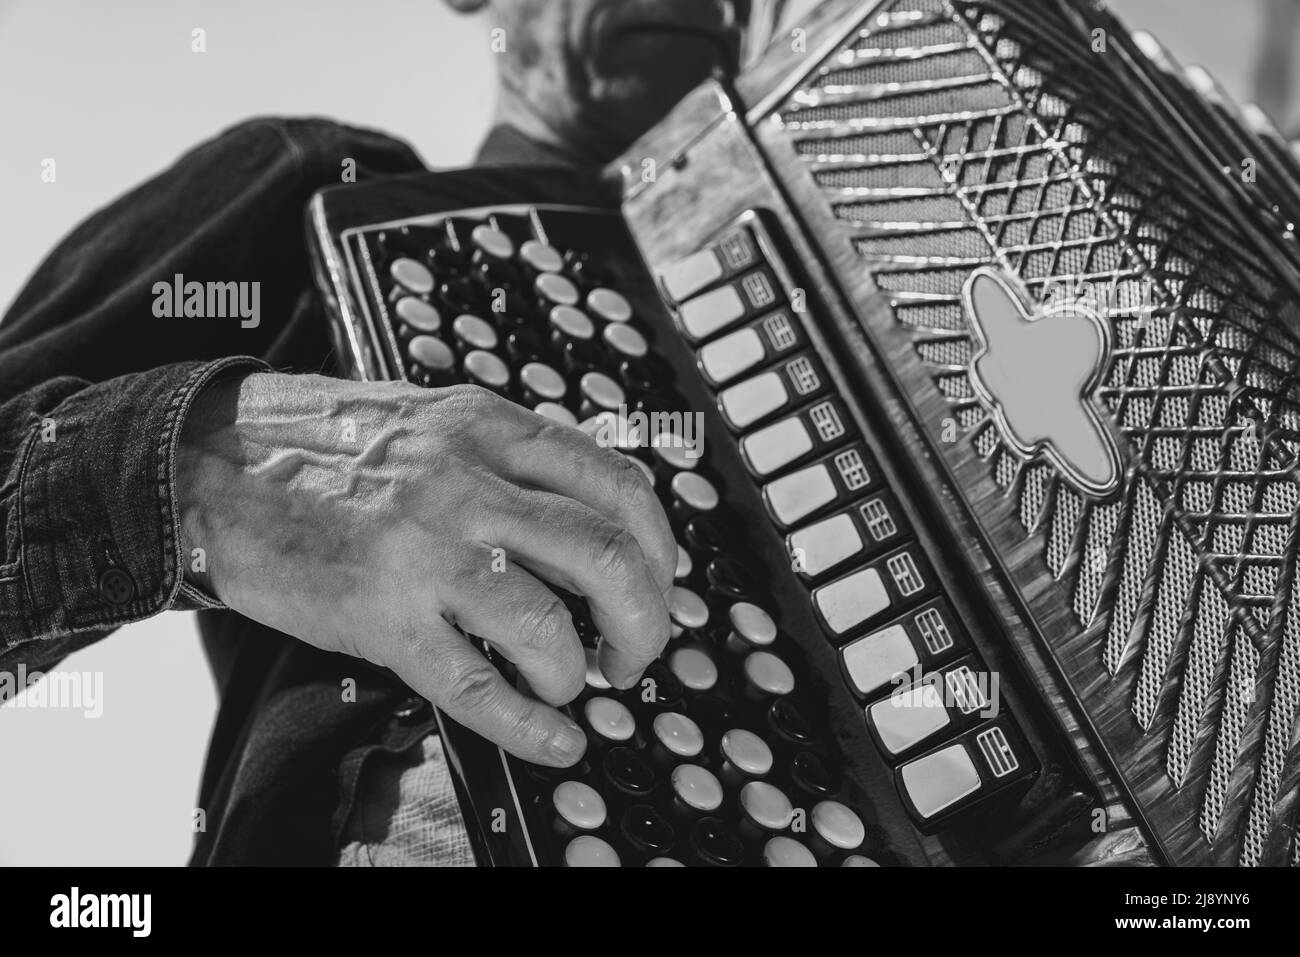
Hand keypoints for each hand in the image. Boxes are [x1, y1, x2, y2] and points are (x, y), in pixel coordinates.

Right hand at [177, 372, 675, 765]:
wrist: (210, 464)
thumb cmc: (325, 446)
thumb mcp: (435, 420)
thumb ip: (510, 459)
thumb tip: (589, 521)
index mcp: (489, 430)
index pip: (618, 489)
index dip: (660, 550)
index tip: (658, 583)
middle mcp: (468, 484)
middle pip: (608, 557)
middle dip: (646, 620)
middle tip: (635, 651)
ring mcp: (425, 552)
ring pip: (550, 624)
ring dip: (580, 671)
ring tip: (575, 684)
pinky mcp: (380, 616)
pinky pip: (476, 685)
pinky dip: (531, 725)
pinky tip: (554, 740)